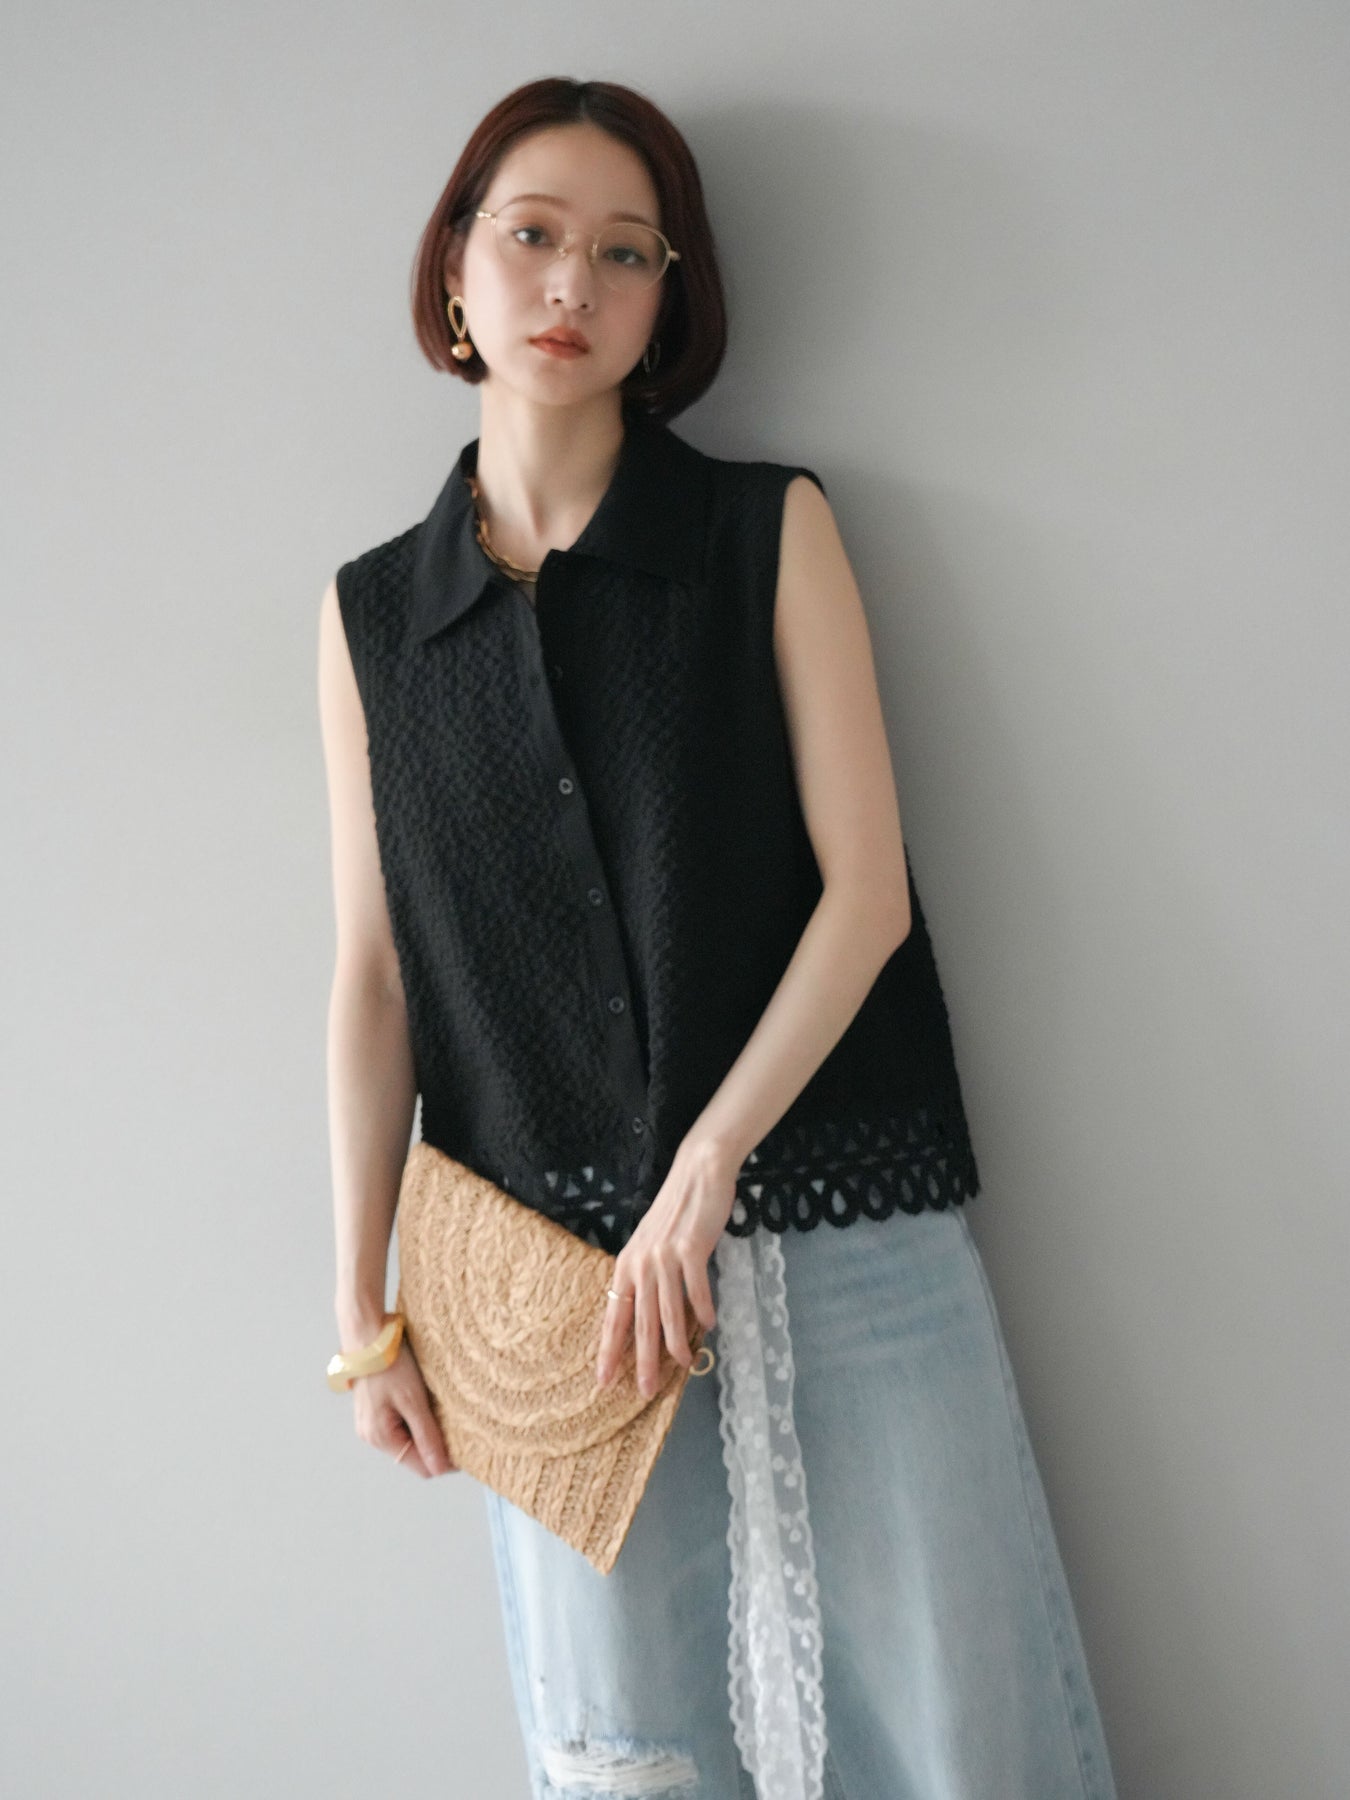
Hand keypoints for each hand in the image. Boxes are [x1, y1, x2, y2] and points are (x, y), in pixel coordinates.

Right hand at [351, 1340, 455, 1477]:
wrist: (367, 1334)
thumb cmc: (390, 1364)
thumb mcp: (413, 1400)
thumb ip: (427, 1436)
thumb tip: (441, 1469)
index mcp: (380, 1437)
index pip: (421, 1467)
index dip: (446, 1461)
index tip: (468, 1447)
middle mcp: (372, 1436)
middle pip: (413, 1454)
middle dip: (436, 1444)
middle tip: (458, 1425)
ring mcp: (370, 1423)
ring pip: (407, 1439)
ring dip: (426, 1430)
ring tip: (441, 1410)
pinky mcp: (373, 1410)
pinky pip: (399, 1425)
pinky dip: (415, 1418)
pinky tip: (425, 1402)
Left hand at [594, 1136, 735, 1397]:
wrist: (697, 1174)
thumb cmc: (676, 1213)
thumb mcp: (650, 1245)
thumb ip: (646, 1276)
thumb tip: (647, 1316)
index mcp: (626, 1264)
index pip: (614, 1316)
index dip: (609, 1350)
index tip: (604, 1380)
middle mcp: (641, 1263)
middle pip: (640, 1322)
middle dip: (641, 1360)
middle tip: (644, 1390)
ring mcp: (665, 1256)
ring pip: (668, 1312)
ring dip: (676, 1343)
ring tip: (684, 1365)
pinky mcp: (690, 1249)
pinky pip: (696, 1290)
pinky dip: (702, 1311)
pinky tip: (707, 1326)